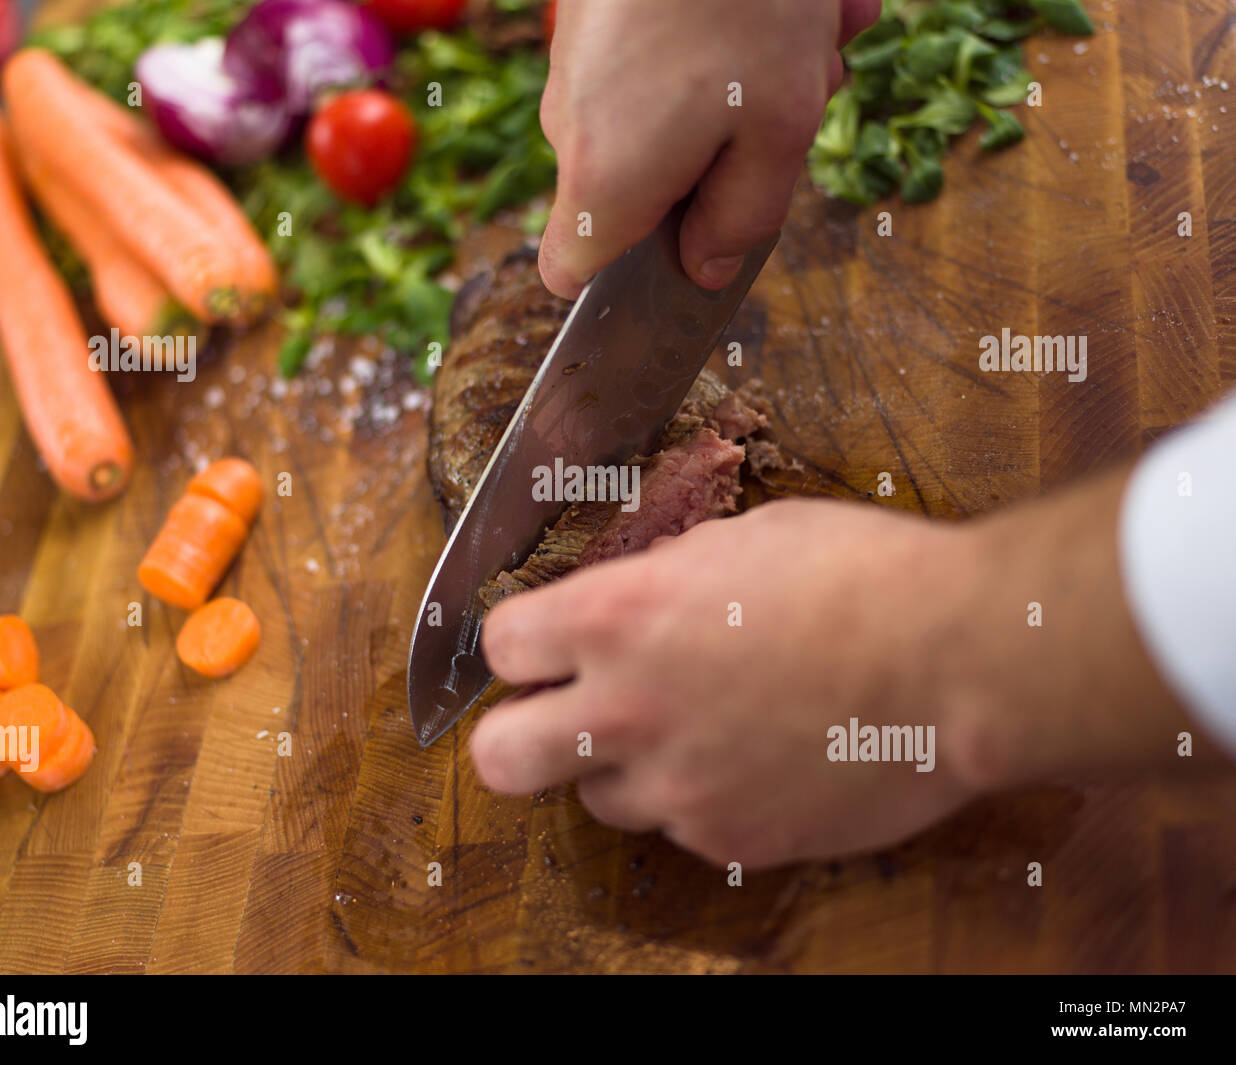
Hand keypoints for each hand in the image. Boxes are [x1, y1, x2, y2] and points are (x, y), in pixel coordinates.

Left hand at [471, 474, 1200, 867]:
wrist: (959, 660)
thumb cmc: (861, 576)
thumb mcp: (740, 541)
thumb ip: (661, 580)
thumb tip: (636, 598)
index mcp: (617, 617)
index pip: (498, 646)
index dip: (521, 641)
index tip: (543, 642)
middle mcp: (628, 711)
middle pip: (498, 755)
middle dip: (518, 731)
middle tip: (561, 712)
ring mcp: (678, 788)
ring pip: (594, 799)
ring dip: (620, 767)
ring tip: (687, 730)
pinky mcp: (733, 839)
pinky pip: (681, 825)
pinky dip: (699, 797)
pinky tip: (753, 757)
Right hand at [537, 0, 880, 297]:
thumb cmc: (743, 5)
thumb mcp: (777, 134)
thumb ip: (742, 221)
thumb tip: (707, 268)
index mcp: (605, 182)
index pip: (567, 274)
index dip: (623, 278)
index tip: (684, 247)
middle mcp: (568, 130)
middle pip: (633, 194)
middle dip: (712, 170)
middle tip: (784, 111)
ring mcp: (574, 69)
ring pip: (655, 123)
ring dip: (734, 100)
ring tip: (800, 40)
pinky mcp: (591, 22)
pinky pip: (654, 66)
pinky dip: (719, 50)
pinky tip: (780, 9)